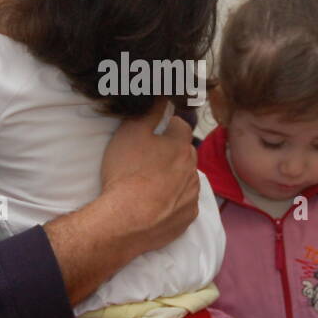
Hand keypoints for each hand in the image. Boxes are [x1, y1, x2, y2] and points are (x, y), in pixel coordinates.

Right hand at [99, 100, 198, 253]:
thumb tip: (163, 96)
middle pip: (185, 154)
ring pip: (187, 179)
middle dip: (172, 153)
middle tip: (148, 160)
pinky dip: (174, 202)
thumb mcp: (131, 132)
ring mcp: (192, 195)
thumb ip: (150, 112)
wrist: (125, 220)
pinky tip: (157, 204)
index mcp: (181, 147)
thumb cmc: (126, 173)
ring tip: (151, 185)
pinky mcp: (188, 217)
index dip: (167, 127)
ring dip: (175, 178)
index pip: (181, 127)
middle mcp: (192, 169)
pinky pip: (184, 204)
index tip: (154, 133)